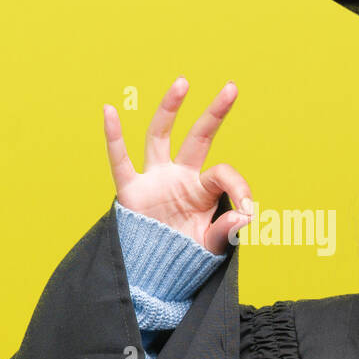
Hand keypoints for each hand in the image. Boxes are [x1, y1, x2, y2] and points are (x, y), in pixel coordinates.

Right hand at [104, 75, 253, 255]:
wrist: (154, 274)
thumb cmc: (185, 256)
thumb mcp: (210, 248)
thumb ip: (227, 232)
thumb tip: (245, 216)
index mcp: (204, 190)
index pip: (223, 173)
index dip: (240, 187)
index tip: (249, 210)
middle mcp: (181, 176)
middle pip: (198, 137)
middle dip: (214, 114)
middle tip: (231, 88)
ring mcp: (155, 179)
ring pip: (161, 136)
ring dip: (170, 109)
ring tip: (183, 83)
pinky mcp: (131, 191)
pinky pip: (119, 161)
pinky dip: (113, 137)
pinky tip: (109, 110)